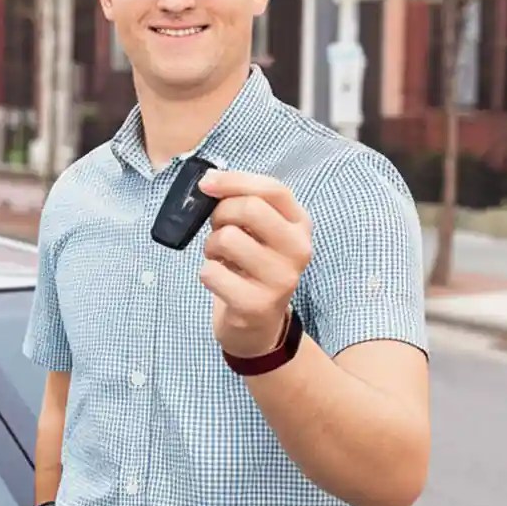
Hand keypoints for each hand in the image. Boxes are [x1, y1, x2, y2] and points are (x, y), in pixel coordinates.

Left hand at [197, 170, 312, 357]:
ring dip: (211, 246)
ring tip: (221, 258)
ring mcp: (281, 280)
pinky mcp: (258, 305)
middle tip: (218, 230)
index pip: (272, 189)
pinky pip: (213, 273)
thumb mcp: (260, 232)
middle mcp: (299, 250)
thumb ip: (244, 202)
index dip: (234, 180)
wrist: (258, 325)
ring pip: (227, 238)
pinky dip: (207, 273)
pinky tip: (221, 280)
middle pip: (249, 208)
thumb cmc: (253, 266)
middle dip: (220, 214)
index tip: (206, 184)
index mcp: (300, 225)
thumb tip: (209, 181)